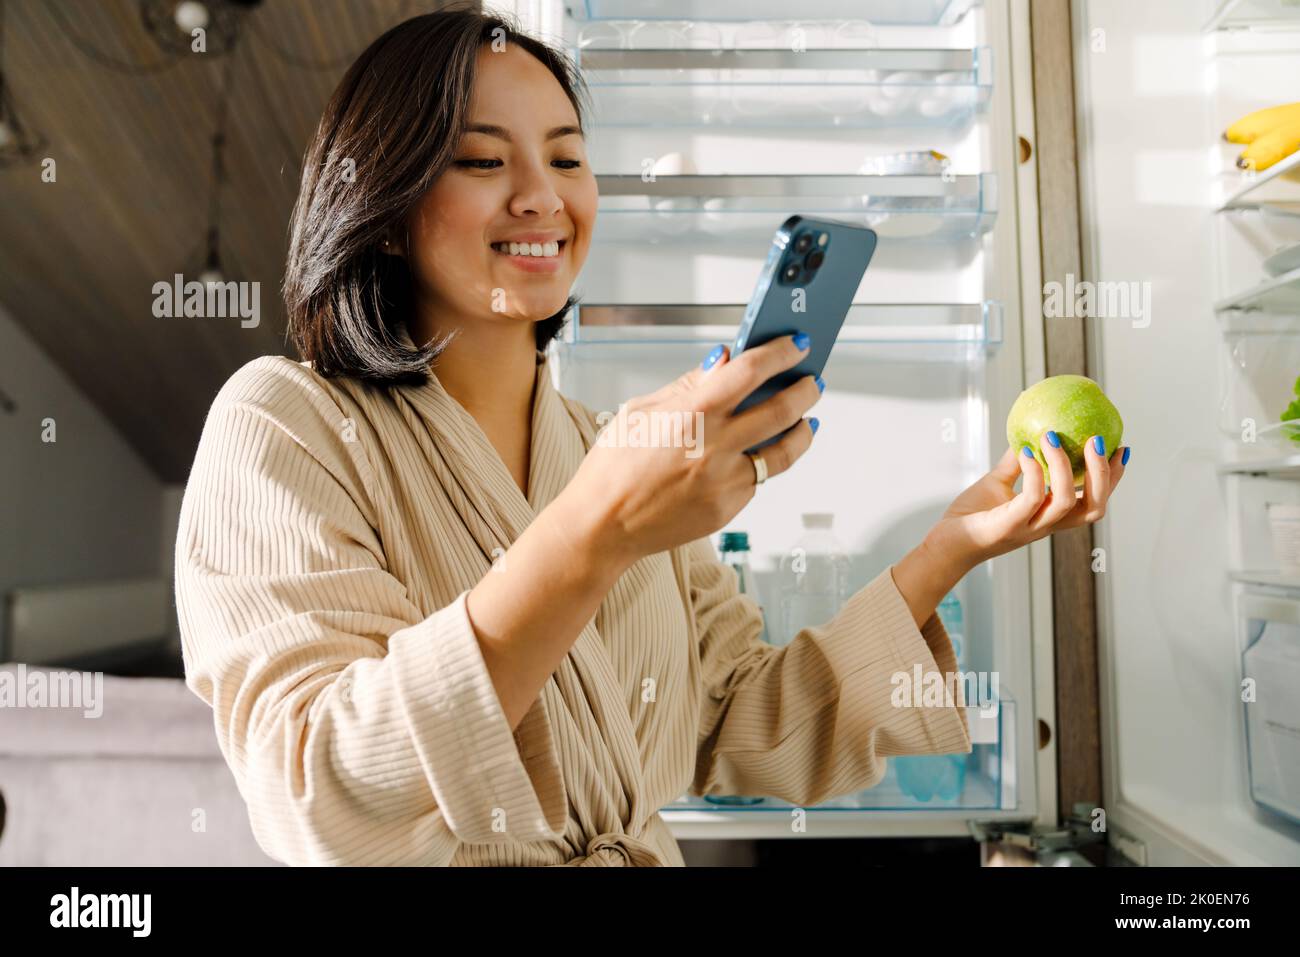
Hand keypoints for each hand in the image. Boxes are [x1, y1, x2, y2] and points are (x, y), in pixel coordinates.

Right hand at [564, 334, 822, 564]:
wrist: (603, 525)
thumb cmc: (613, 468)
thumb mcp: (640, 412)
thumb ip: (688, 386)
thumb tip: (723, 361)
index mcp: (692, 414)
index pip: (750, 371)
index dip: (779, 354)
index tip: (795, 346)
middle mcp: (715, 447)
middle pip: (782, 410)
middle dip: (805, 390)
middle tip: (812, 382)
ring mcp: (725, 481)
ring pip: (784, 452)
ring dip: (802, 431)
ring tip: (806, 420)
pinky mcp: (728, 507)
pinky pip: (758, 479)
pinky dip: (765, 461)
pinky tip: (764, 452)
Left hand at [925, 430, 1128, 571]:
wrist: (945, 544)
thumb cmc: (972, 516)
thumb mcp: (997, 483)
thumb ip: (1017, 464)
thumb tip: (1029, 433)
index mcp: (1049, 516)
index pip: (1092, 501)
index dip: (1112, 479)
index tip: (1121, 449)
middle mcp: (1046, 525)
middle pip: (1092, 507)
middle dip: (1104, 475)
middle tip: (1100, 441)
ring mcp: (1029, 528)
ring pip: (1066, 502)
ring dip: (1065, 467)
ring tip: (1055, 436)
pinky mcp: (1008, 526)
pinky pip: (1031, 499)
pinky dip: (1034, 473)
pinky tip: (1027, 452)